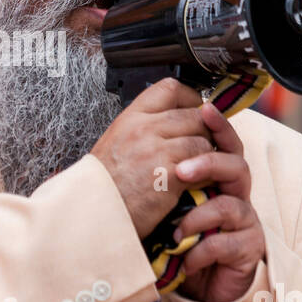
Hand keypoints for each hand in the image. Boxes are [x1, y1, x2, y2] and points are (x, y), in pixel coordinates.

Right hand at [89, 77, 213, 238]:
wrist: (94, 212)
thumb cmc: (104, 185)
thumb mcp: (116, 144)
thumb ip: (143, 130)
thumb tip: (171, 124)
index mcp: (130, 118)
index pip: (169, 89)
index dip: (190, 98)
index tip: (194, 109)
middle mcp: (144, 129)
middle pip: (194, 115)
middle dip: (204, 130)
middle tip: (203, 144)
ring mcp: (157, 150)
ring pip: (202, 139)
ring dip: (207, 154)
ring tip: (200, 167)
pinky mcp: (170, 174)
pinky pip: (203, 165)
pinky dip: (205, 174)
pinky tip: (197, 182)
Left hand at [172, 103, 265, 301]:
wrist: (195, 286)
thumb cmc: (179, 241)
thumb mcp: (165, 203)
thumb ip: (165, 174)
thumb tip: (143, 138)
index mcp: (215, 178)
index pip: (221, 142)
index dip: (216, 124)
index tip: (203, 108)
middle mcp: (234, 194)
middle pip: (236, 165)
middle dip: (210, 163)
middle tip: (181, 171)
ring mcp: (244, 221)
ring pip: (232, 204)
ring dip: (200, 215)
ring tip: (176, 229)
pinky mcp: (248, 248)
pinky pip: (227, 242)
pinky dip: (202, 250)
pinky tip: (186, 258)